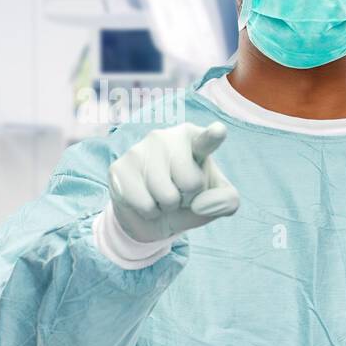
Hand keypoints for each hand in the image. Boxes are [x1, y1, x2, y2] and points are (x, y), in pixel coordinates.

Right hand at [108, 121, 240, 243]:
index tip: (219, 131)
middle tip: (178, 191)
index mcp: (194, 138)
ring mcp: (139, 149)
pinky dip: (150, 212)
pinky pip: (146, 205)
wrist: (149, 214)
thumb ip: (226, 201)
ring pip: (167, 197)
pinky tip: (144, 198)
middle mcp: (166, 137)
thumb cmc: (188, 198)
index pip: (207, 139)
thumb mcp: (215, 201)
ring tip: (160, 195)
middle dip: (188, 197)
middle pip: (191, 183)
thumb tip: (201, 205)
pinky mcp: (119, 168)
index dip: (213, 136)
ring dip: (167, 206)